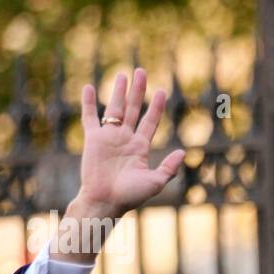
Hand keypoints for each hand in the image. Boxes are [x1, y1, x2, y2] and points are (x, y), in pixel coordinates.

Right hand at [55, 68, 184, 262]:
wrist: (105, 201)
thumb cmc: (130, 196)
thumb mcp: (156, 182)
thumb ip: (169, 167)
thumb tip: (184, 151)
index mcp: (140, 147)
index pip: (150, 122)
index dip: (156, 107)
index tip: (162, 91)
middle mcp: (125, 139)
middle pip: (133, 109)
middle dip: (138, 91)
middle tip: (141, 72)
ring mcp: (109, 138)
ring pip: (115, 109)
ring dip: (119, 92)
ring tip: (123, 74)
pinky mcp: (93, 139)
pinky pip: (90, 117)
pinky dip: (89, 103)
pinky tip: (90, 87)